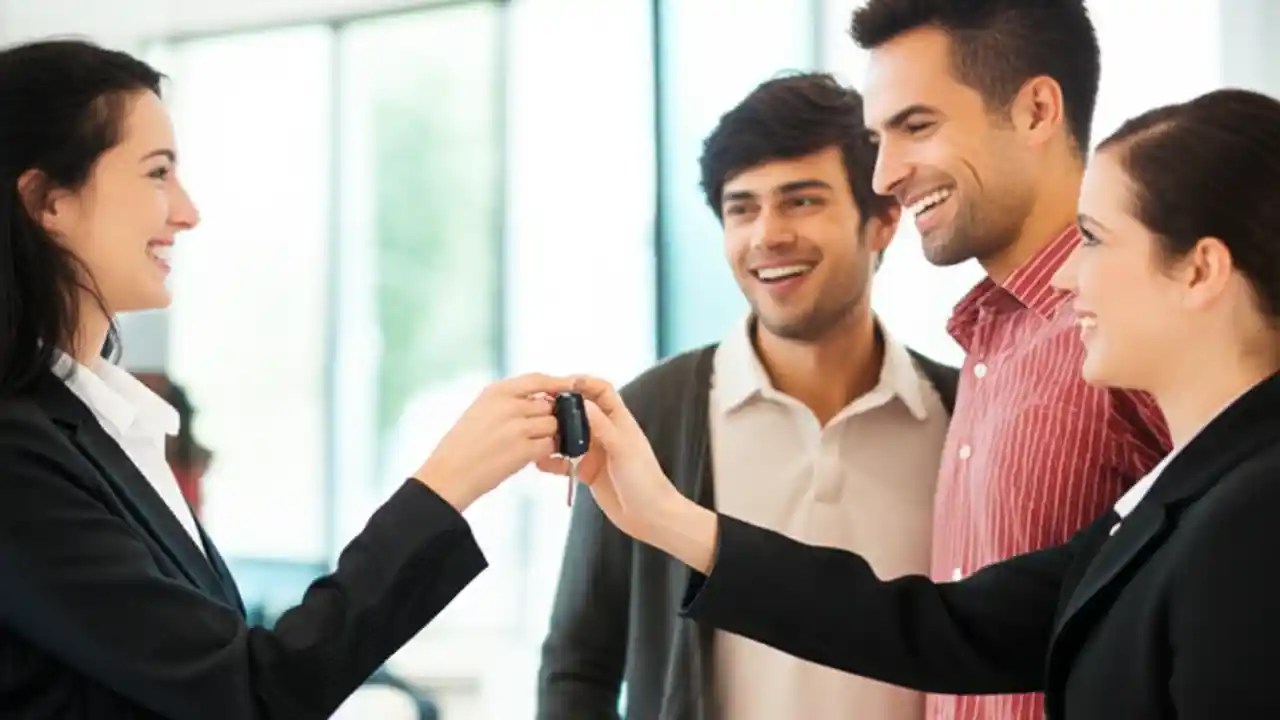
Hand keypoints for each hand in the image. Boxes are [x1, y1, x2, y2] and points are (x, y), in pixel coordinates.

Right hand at [415, 373, 574, 510]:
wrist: (450, 473)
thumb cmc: (464, 444)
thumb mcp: (481, 409)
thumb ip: (510, 400)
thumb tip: (543, 399)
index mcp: (497, 392)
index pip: (536, 379)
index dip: (557, 383)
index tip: (569, 386)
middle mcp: (508, 405)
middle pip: (548, 405)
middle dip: (547, 417)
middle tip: (534, 431)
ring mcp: (518, 428)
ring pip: (552, 425)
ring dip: (548, 436)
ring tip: (529, 445)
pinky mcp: (524, 450)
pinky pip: (550, 445)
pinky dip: (546, 452)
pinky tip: (532, 456)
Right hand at [538, 377, 717, 571]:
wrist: (649, 517)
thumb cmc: (644, 481)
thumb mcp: (623, 450)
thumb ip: (602, 426)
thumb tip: (582, 401)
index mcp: (619, 421)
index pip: (601, 391)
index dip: (584, 383)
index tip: (562, 384)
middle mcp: (606, 433)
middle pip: (580, 410)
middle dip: (561, 408)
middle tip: (540, 409)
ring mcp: (596, 452)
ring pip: (570, 435)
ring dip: (554, 434)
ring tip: (538, 436)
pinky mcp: (587, 471)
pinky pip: (565, 461)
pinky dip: (553, 460)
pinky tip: (542, 463)